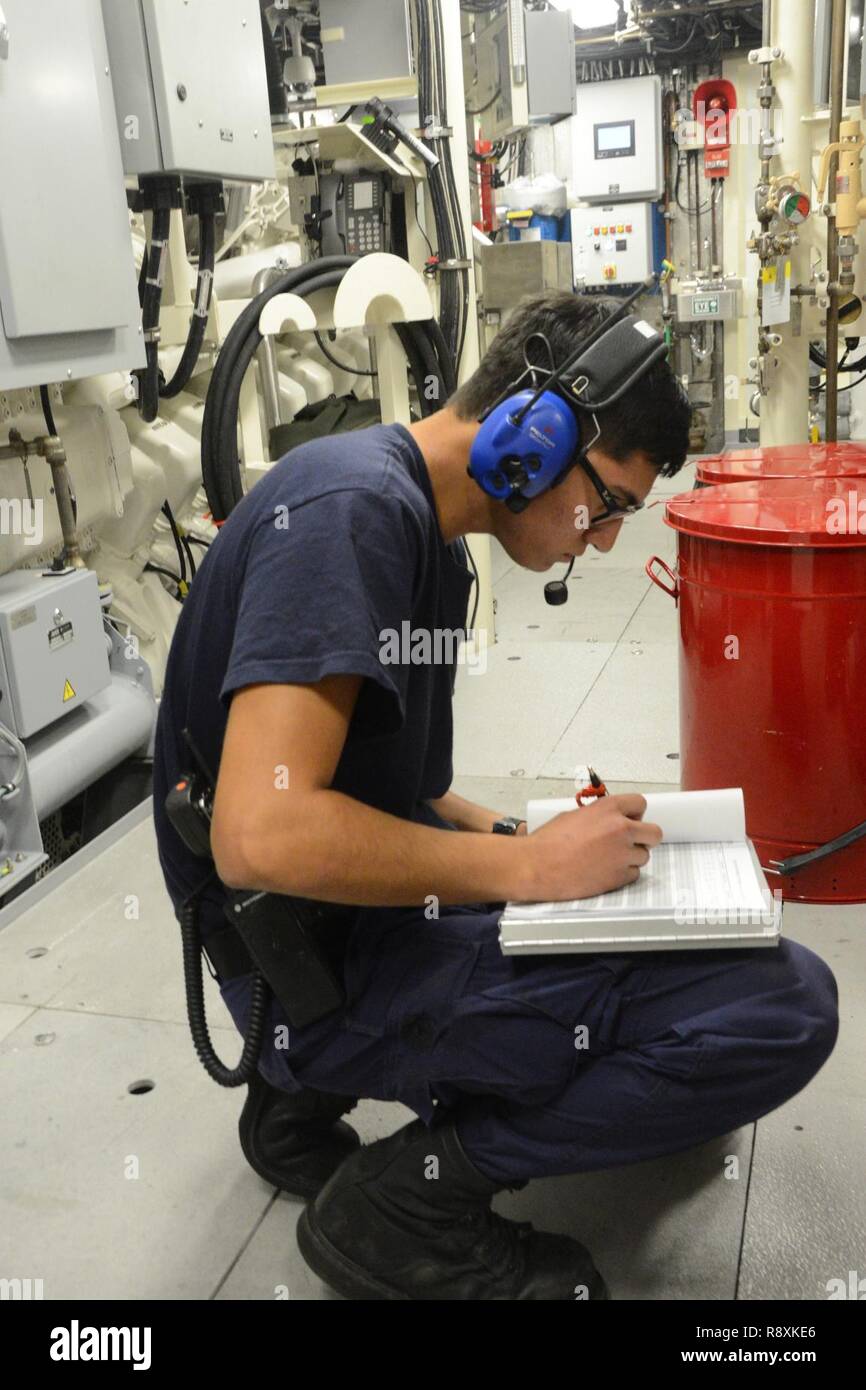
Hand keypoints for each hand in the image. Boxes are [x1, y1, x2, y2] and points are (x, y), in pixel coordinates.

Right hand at [521, 794, 661, 901]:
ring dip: (631, 858)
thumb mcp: (574, 815)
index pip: (640, 803)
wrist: (536, 866)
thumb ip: (599, 816)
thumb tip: (609, 821)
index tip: (629, 820)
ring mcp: (622, 854)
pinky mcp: (619, 877)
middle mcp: (621, 829)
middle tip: (630, 843)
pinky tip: (604, 872)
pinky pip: (633, 875)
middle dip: (644, 838)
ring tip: (608, 860)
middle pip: (654, 833)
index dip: (635, 813)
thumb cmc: (548, 842)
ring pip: (644, 856)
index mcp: (609, 808)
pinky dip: (622, 875)